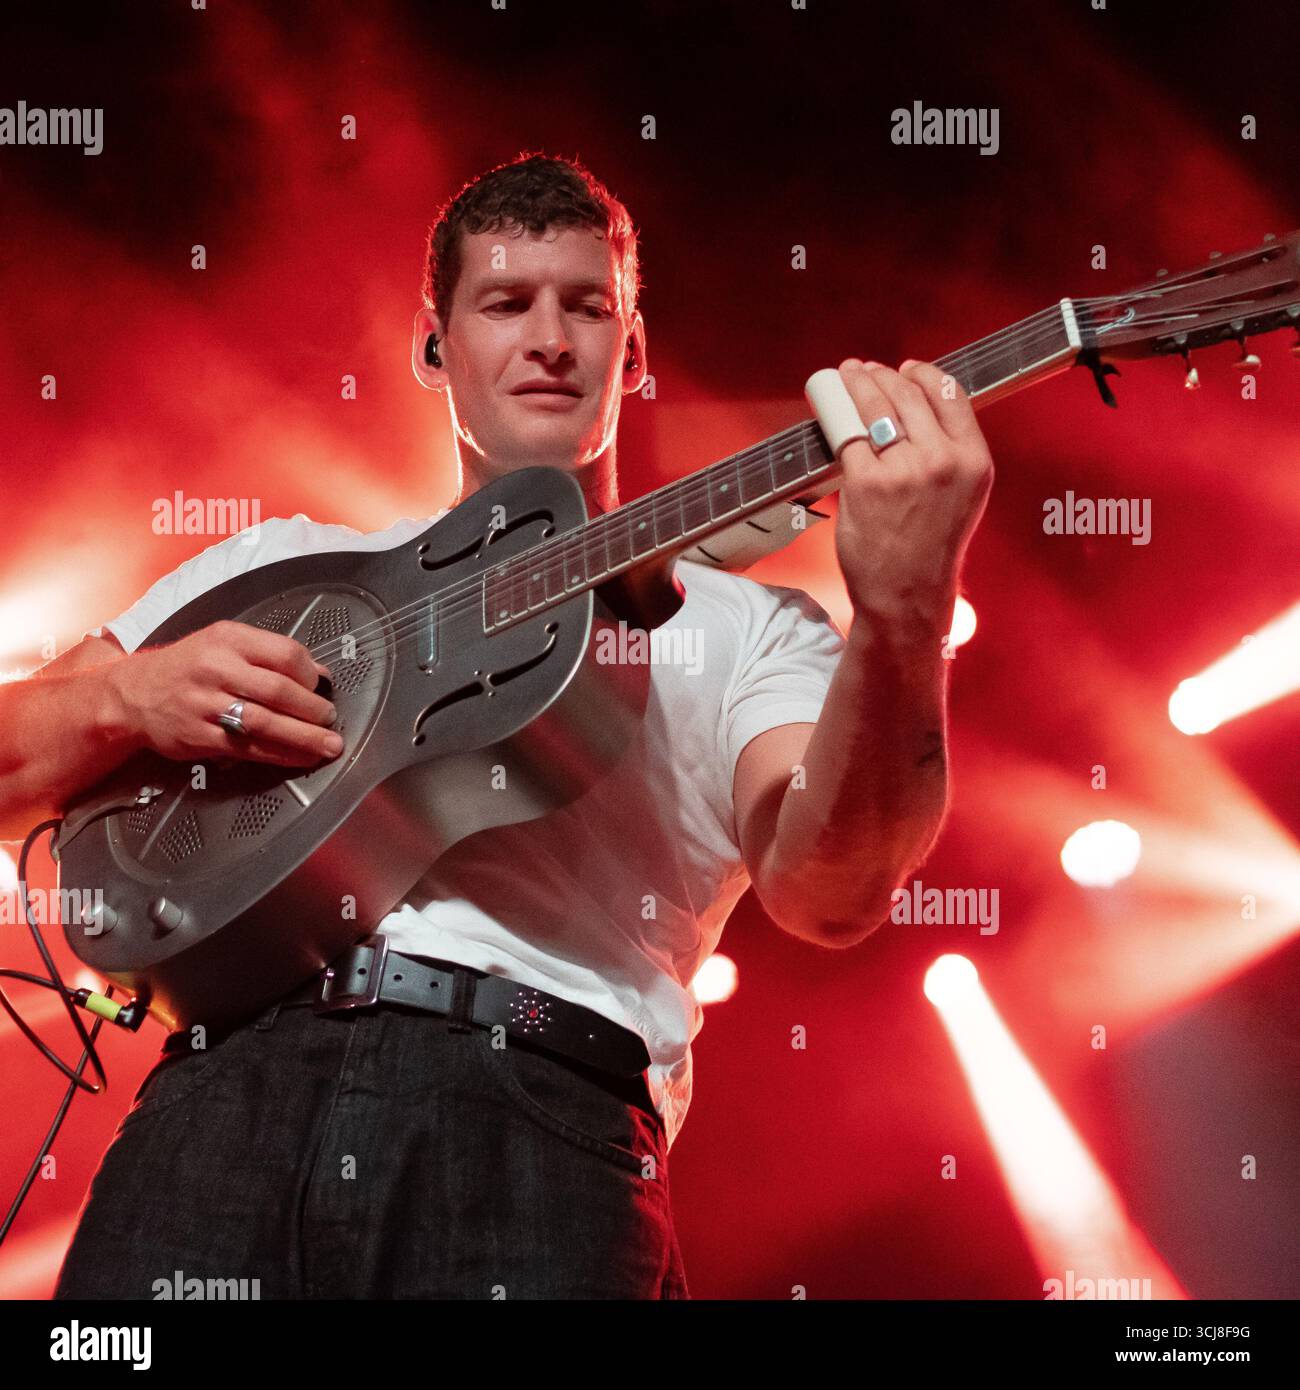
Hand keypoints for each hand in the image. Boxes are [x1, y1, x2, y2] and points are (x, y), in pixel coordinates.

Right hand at [107, 620, 342, 766]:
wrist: (132, 692)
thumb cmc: (187, 667)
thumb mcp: (224, 643)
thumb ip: (270, 654)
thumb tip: (319, 673)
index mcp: (229, 640)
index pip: (285, 654)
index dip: (311, 674)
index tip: (323, 687)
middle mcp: (217, 669)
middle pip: (279, 691)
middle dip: (313, 709)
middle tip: (330, 719)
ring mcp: (206, 705)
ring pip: (266, 722)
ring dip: (304, 737)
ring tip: (328, 744)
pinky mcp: (199, 736)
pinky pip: (247, 748)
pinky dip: (279, 755)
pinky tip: (300, 758)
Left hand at [808, 359, 993, 636]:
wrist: (906, 594)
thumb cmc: (930, 548)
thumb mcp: (962, 495)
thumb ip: (948, 454)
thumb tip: (914, 413)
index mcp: (973, 461)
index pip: (950, 394)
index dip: (923, 374)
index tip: (906, 368)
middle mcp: (942, 461)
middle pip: (907, 395)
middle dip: (882, 376)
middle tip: (864, 371)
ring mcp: (902, 470)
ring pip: (875, 408)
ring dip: (857, 385)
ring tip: (847, 376)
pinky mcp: (865, 482)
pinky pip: (847, 436)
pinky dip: (837, 417)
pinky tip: (832, 409)